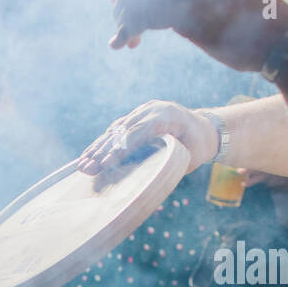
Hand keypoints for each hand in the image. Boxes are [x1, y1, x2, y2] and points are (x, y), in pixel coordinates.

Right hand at [78, 100, 218, 174]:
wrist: (205, 128)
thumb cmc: (198, 147)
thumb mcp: (188, 157)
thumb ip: (166, 162)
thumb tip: (142, 177)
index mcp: (166, 116)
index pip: (136, 133)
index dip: (118, 150)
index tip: (104, 164)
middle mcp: (151, 109)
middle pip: (121, 131)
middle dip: (102, 152)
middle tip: (86, 169)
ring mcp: (143, 110)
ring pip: (115, 130)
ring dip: (97, 149)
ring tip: (81, 165)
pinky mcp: (137, 115)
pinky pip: (116, 129)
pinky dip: (102, 143)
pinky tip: (89, 156)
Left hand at [108, 0, 287, 71]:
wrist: (283, 41)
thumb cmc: (257, 26)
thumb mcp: (220, 1)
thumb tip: (156, 8)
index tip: (123, 1)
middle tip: (122, 22)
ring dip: (124, 18)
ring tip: (124, 38)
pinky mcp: (186, 14)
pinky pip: (142, 17)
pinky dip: (126, 32)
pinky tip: (123, 44)